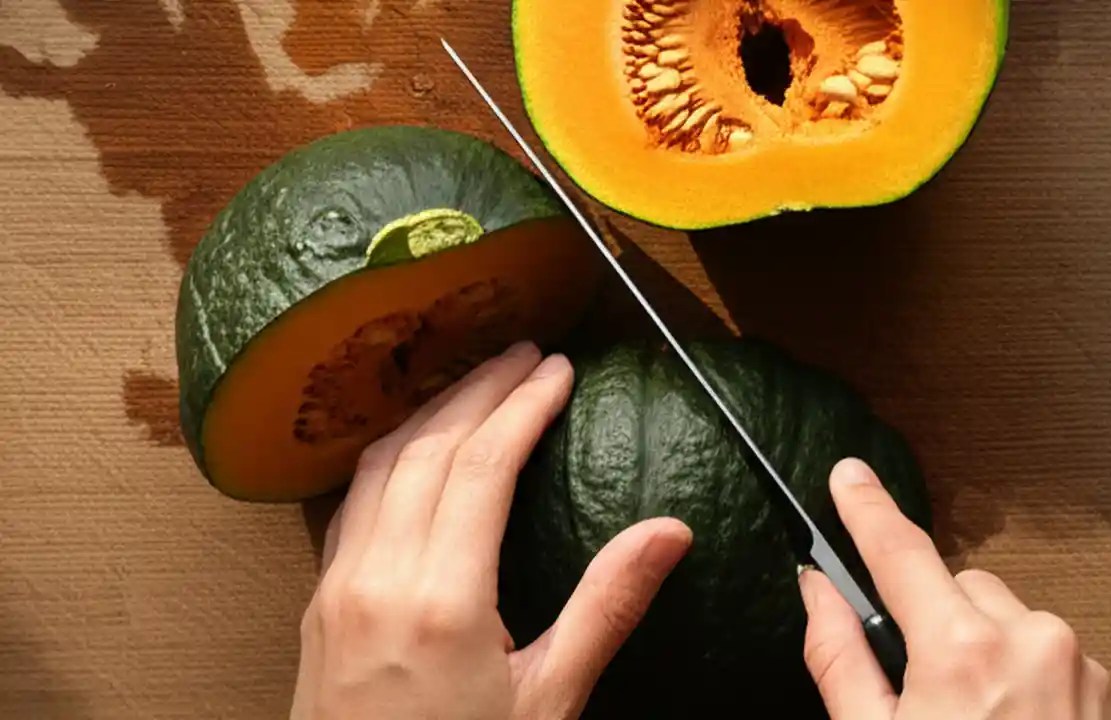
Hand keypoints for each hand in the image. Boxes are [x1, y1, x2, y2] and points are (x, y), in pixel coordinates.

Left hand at [290, 342, 692, 719]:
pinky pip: (353, 500)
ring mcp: (337, 587)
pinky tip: (417, 447)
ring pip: (381, 465)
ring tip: (478, 381)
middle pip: (428, 446)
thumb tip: (670, 531)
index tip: (557, 368)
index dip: (523, 405)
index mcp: (441, 599)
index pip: (482, 464)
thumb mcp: (550, 702)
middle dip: (479, 388)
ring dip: (431, 411)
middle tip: (525, 353)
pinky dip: (391, 454)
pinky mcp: (319, 602)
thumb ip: (608, 608)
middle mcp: (377, 577)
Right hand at [798, 459, 1110, 718]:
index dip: (865, 509)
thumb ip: (840, 659)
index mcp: (962, 650)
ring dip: (986, 652)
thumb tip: (816, 593)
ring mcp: (1084, 668)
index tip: (847, 477)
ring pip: (1013, 623)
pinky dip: (1028, 680)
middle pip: (963, 588)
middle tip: (917, 685)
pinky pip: (1055, 658)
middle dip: (934, 617)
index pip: (899, 551)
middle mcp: (1033, 641)